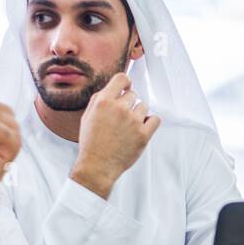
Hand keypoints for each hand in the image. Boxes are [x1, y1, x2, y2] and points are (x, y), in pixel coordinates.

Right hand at [69, 73, 160, 198]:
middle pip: (134, 94)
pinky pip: (155, 119)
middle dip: (129, 103)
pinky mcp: (144, 134)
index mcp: (104, 102)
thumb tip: (114, 88)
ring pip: (144, 107)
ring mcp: (133, 121)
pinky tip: (141, 128)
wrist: (97, 166)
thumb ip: (100, 99)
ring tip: (128, 126)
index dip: (125, 83)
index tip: (125, 89)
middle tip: (122, 117)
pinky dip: (150, 122)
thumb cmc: (91, 143)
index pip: (122, 78)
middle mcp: (119, 109)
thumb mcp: (88, 116)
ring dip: (138, 114)